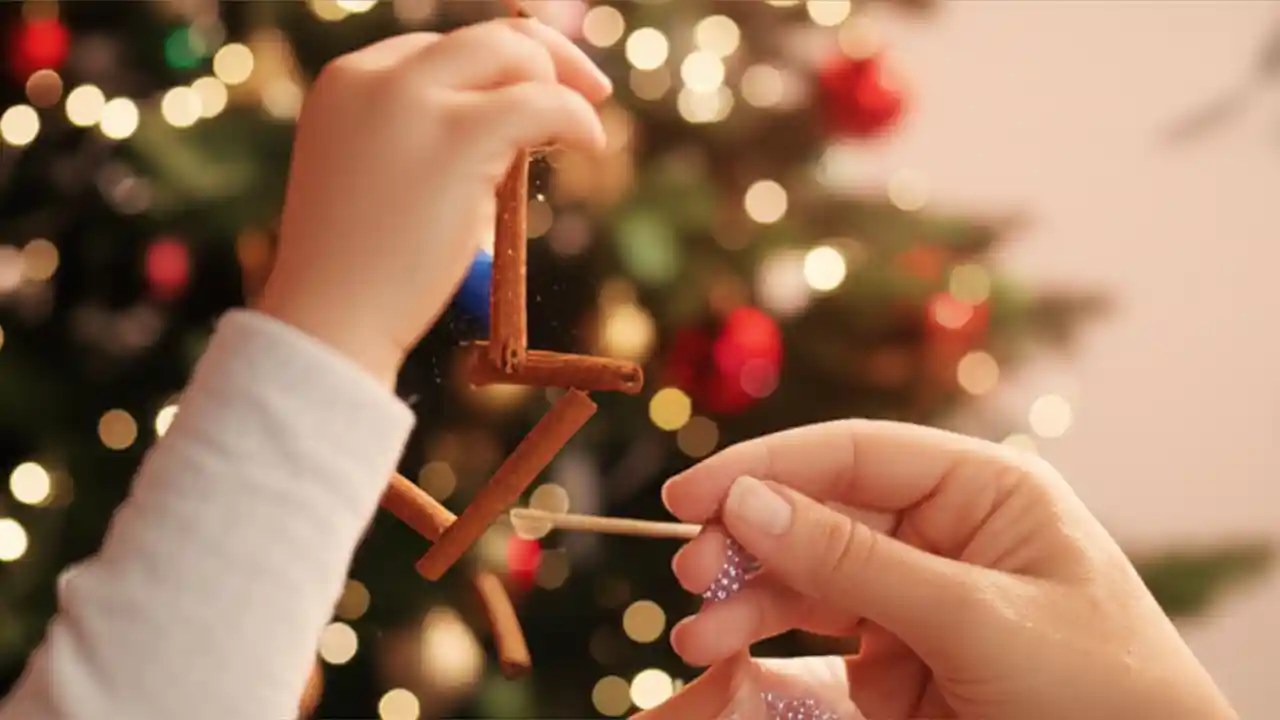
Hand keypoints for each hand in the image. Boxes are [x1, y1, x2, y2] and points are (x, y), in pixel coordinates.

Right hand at [258, 19, 610, 385]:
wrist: (329, 318)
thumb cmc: (357, 273)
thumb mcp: (380, 180)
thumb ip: (429, 141)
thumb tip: (514, 134)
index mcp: (348, 82)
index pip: (440, 50)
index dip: (497, 68)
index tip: (534, 93)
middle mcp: (375, 75)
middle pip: (485, 38)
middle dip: (547, 57)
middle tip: (591, 93)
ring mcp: (413, 99)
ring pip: (516, 55)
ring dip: (564, 87)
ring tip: (586, 130)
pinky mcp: (457, 135)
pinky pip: (541, 104)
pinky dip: (577, 118)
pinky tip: (592, 145)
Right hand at [653, 421, 1233, 718]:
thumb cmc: (1101, 690)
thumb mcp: (973, 618)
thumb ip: (854, 561)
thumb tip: (746, 503)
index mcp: (982, 489)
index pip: (853, 454)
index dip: (766, 466)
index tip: (689, 494)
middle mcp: (944, 531)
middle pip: (819, 515)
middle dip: (750, 542)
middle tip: (690, 573)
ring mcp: (918, 596)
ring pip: (808, 580)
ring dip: (748, 602)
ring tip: (698, 639)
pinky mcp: (901, 659)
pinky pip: (819, 641)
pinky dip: (770, 649)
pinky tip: (726, 658)